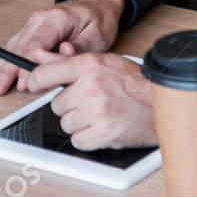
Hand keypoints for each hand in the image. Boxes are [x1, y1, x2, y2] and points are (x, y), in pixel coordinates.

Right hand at [0, 0, 125, 95]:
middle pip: (18, 47)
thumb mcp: (98, 34)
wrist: (97, 1)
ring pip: (12, 46)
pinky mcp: (31, 28)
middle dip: (6, 70)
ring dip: (0, 65)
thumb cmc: (98, 18)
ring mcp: (33, 22)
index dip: (27, 68)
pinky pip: (14, 43)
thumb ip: (80, 47)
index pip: (36, 46)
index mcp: (56, 19)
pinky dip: (3, 58)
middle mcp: (40, 18)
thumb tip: (64, 54)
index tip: (22, 85)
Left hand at [28, 53, 156, 148]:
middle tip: (89, 102)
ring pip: (65, 123)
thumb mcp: (103, 62)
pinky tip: (101, 127)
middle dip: (69, 106)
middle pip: (56, 104)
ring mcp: (97, 111)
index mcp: (89, 65)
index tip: (34, 85)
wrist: (162, 104)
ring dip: (79, 122)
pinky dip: (88, 138)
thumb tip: (37, 56)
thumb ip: (68, 61)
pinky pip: (78, 140)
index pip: (45, 73)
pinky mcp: (103, 133)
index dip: (36, 81)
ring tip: (99, 114)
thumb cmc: (134, 82)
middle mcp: (91, 86)